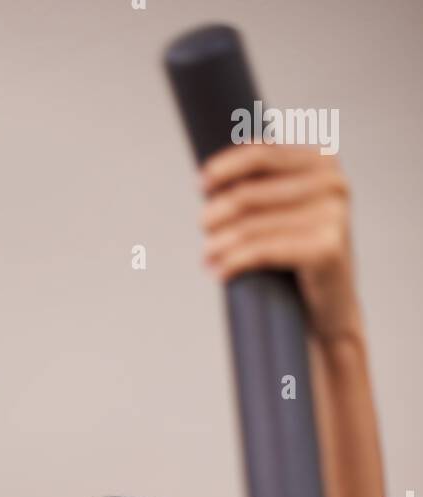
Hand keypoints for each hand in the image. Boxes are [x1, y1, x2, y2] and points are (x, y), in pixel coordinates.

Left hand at [199, 142, 361, 342]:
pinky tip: (218, 272)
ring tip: (206, 255)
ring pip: (250, 225)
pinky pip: (261, 252)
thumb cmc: (300, 254)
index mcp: (323, 160)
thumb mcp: (284, 209)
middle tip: (203, 227)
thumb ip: (260, 185)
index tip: (200, 185)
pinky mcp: (326, 248)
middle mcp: (332, 182)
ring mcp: (333, 215)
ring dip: (218, 242)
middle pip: (249, 193)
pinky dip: (233, 263)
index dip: (225, 168)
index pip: (261, 154)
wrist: (332, 305)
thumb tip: (207, 180)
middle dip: (217, 211)